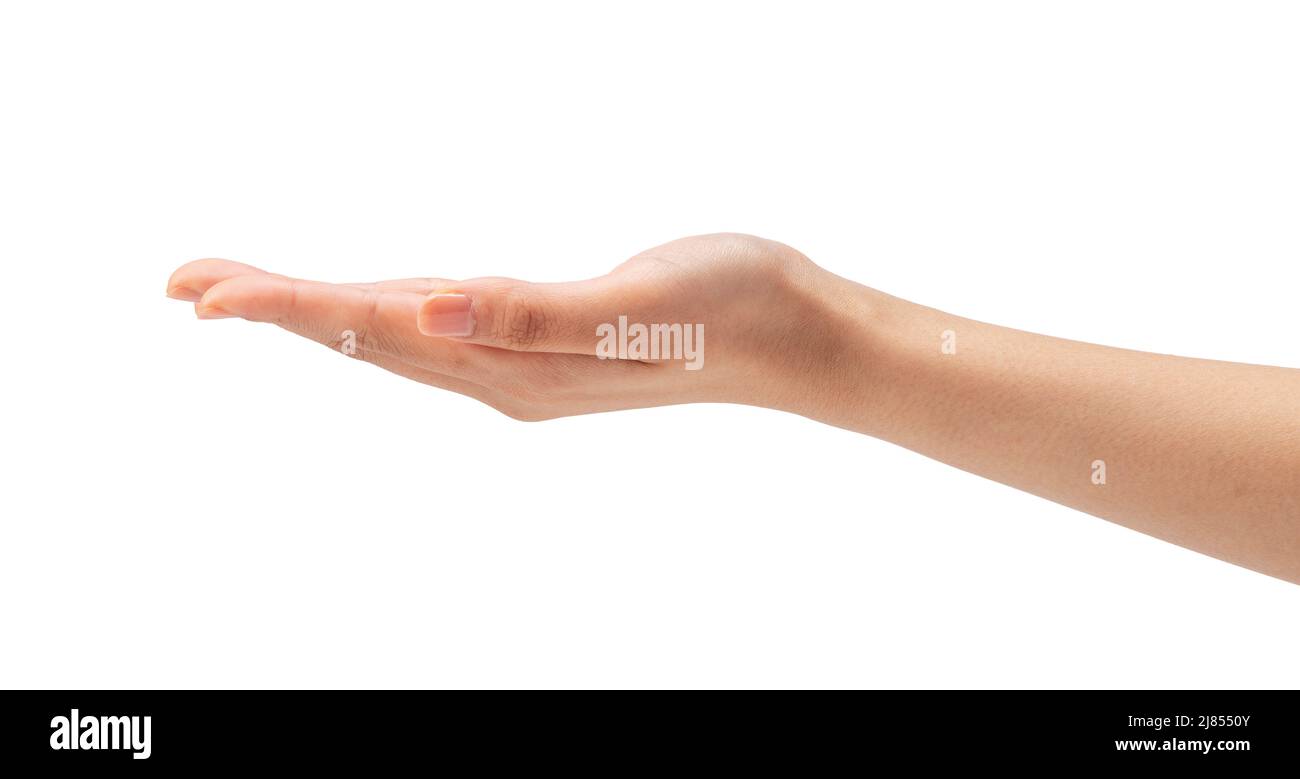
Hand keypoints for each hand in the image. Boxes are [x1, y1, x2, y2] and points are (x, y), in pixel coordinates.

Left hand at [166, 234, 842, 420]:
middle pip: (365, 338)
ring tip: (245, 296)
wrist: (796, 336)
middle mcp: (504, 372)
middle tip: (183, 284)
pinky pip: (436, 330)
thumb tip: (428, 308)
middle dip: (275, 310)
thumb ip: (534, 312)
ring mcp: (523, 363)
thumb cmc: (730, 311)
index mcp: (515, 363)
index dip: (289, 307)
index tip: (203, 293)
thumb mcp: (635, 304)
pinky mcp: (544, 343)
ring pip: (393, 336)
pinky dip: (378, 314)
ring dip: (317, 314)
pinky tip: (369, 308)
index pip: (377, 328)